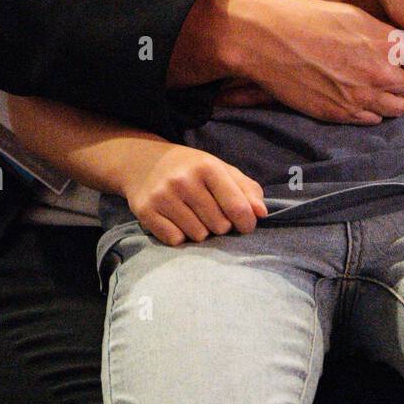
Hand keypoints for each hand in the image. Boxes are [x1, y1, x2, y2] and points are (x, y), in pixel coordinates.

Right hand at [125, 143, 267, 245]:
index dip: (246, 222)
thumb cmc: (190, 168)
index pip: (237, 207)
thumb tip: (261, 214)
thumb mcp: (219, 169)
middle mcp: (183, 180)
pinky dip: (179, 236)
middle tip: (209, 212)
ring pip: (198, 236)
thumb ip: (246, 189)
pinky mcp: (146, 212)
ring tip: (191, 215)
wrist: (142, 162)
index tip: (244, 224)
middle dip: (219, 224)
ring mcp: (162, 196)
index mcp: (207, 166)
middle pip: (219, 226)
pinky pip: (176, 241)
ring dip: (199, 231)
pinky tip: (174, 220)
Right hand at [214, 0, 386, 107]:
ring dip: (392, 98)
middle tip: (393, 70)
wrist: (264, 40)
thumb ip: (385, 33)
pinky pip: (372, 120)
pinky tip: (356, 95)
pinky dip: (370, 110)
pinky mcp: (340, 114)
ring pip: (399, 109)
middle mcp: (379, 72)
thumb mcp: (352, 14)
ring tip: (374, 85)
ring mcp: (360, 97)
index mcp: (385, 42)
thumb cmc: (305, 18)